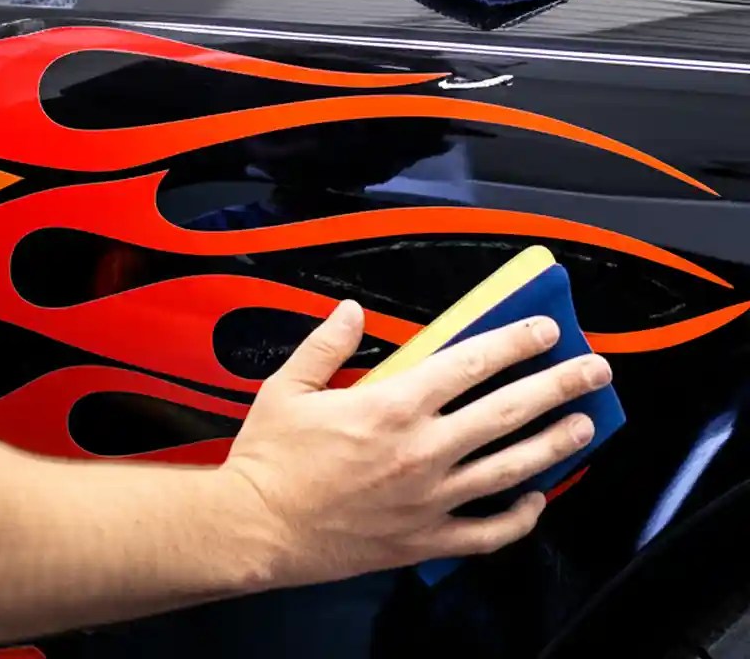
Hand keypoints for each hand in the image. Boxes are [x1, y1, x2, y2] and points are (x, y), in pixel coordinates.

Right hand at [222, 300, 608, 585]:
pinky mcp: (424, 538)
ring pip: (511, 468)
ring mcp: (430, 498)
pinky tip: (535, 500)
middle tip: (595, 370)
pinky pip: (487, 532)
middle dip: (560, 385)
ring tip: (584, 426)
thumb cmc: (269, 458)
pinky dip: (518, 518)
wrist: (254, 528)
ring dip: (555, 444)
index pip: (471, 363)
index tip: (545, 329)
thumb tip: (352, 310)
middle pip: (508, 411)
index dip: (514, 342)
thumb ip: (325, 344)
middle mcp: (423, 450)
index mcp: (392, 406)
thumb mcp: (287, 387)